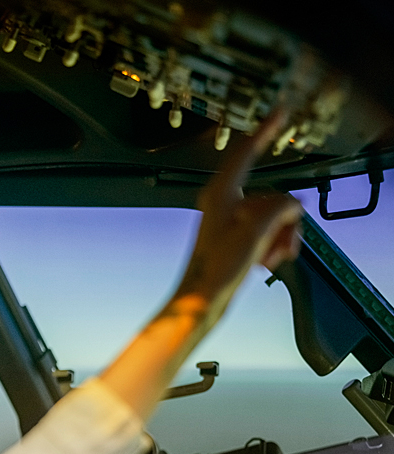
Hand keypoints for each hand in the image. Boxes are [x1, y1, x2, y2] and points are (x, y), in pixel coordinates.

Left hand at [176, 110, 303, 322]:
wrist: (201, 301)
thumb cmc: (216, 269)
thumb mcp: (256, 232)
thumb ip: (279, 208)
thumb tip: (293, 205)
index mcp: (221, 193)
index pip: (246, 152)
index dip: (265, 130)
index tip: (280, 112)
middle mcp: (224, 203)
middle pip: (273, 195)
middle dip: (285, 221)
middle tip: (277, 245)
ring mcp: (230, 221)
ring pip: (274, 216)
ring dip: (280, 237)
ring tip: (269, 258)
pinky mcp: (236, 238)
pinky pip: (267, 232)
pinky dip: (273, 246)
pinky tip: (265, 263)